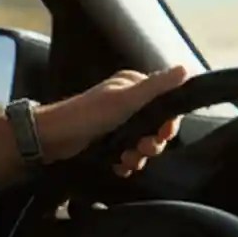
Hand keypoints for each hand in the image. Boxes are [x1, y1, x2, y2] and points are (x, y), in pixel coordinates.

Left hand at [36, 65, 188, 172]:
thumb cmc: (88, 115)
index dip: (167, 122)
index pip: (165, 103)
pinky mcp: (106, 140)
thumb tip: (185, 69)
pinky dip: (126, 162)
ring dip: (138, 156)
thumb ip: (155, 87)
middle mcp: (126, 101)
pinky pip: (127, 153)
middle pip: (154, 126)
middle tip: (142, 150)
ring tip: (127, 161)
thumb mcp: (125, 100)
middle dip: (151, 143)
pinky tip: (119, 167)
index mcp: (132, 86)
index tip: (162, 135)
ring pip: (141, 142)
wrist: (52, 138)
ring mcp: (116, 122)